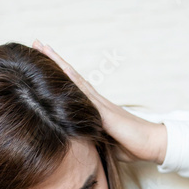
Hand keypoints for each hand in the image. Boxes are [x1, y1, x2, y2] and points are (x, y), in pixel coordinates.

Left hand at [31, 39, 166, 163]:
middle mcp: (97, 101)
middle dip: (54, 61)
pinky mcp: (106, 113)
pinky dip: (73, 82)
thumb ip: (90, 138)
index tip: (42, 61)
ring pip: (76, 80)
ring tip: (44, 48)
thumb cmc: (131, 145)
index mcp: (95, 108)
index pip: (73, 88)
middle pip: (71, 77)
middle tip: (36, 43)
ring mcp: (101, 104)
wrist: (152, 144)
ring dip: (60, 64)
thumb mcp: (104, 142)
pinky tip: (62, 71)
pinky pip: (86, 95)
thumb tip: (77, 144)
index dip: (58, 75)